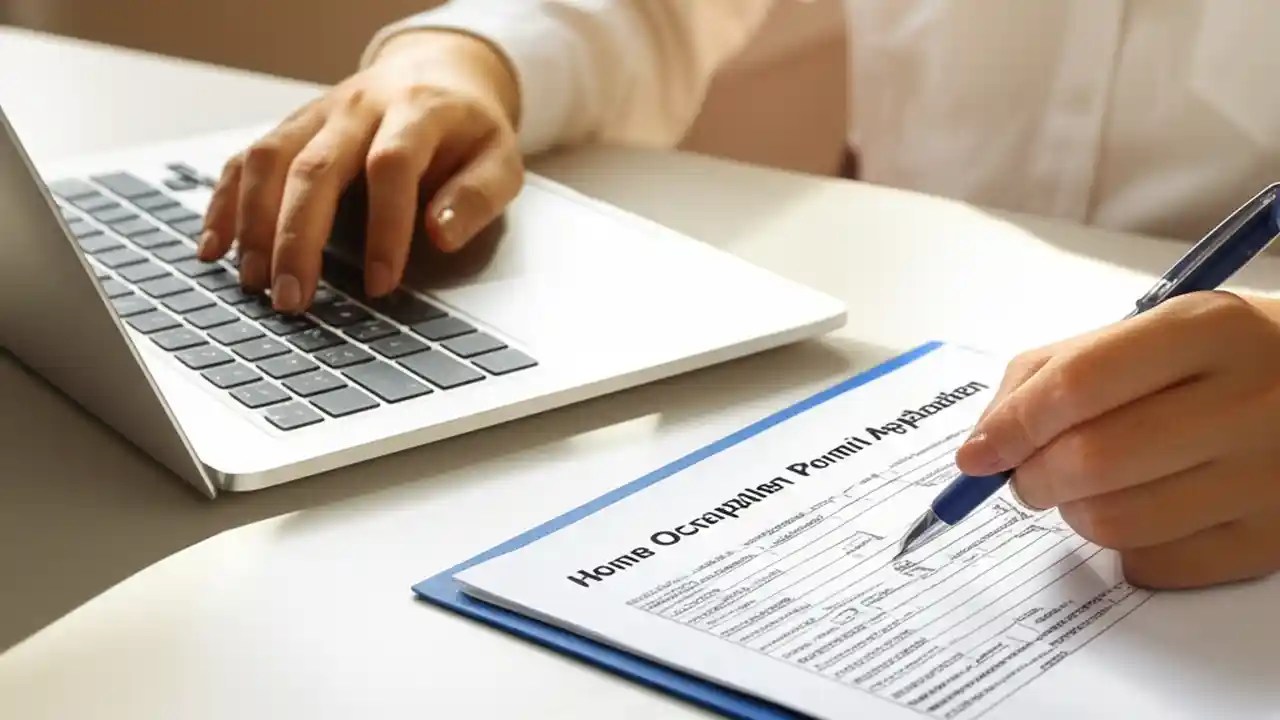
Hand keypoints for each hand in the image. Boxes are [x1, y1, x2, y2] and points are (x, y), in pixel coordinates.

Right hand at [198, 30, 523, 312]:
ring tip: (254, 282)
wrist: (437, 72)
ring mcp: (318, 115)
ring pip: (269, 160)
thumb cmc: (468, 130)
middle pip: (314, 167)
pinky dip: (224, 204)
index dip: (384, 229)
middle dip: (298, 238)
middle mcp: (359, 108)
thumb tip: (440, 234)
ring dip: (254, 224)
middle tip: (292, 299)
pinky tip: (215, 248)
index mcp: (417, 112)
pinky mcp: (292, 128)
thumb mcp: (500, 160)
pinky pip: (246, 160)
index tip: (381, 284)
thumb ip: (477, 197)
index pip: (389, 167)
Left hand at [955, 291, 1279, 589]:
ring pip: (1117, 522)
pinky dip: (1124, 548)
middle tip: (1026, 476)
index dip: (1013, 426)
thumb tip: (984, 443)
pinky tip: (1144, 511)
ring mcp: (1269, 478)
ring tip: (1087, 488)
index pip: (1080, 385)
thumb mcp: (1145, 332)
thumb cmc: (1213, 361)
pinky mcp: (1274, 542)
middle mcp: (1249, 403)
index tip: (978, 453)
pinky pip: (1157, 566)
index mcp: (1209, 330)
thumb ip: (1051, 374)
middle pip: (1092, 461)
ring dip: (1073, 513)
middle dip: (1032, 477)